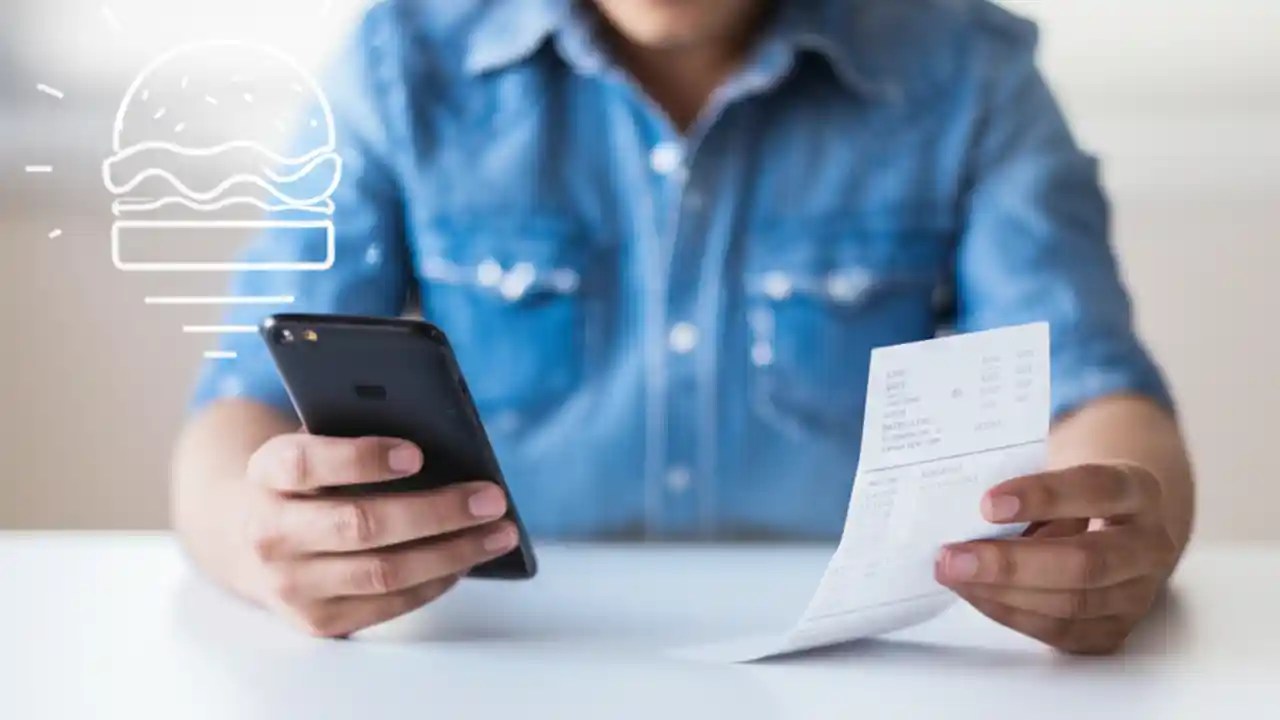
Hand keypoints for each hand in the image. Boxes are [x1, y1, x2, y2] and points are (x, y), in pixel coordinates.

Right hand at [239, 434, 518, 636]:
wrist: (250, 540)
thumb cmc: (308, 481)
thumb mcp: (316, 445)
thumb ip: (357, 436)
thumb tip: (446, 442)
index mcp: (267, 473)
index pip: (307, 464)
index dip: (362, 459)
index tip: (417, 453)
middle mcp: (270, 533)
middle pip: (360, 525)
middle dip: (436, 511)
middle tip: (491, 497)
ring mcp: (290, 584)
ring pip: (383, 572)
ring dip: (453, 552)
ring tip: (500, 532)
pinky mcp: (317, 620)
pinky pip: (389, 603)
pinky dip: (436, 580)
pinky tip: (468, 558)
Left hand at [934, 463, 1178, 653]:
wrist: (1118, 525)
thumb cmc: (1075, 495)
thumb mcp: (1061, 474)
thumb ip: (1026, 491)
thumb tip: (962, 513)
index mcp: (1137, 490)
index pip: (1096, 489)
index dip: (1043, 497)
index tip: (987, 503)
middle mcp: (1149, 545)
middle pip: (1086, 562)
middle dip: (1011, 564)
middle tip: (953, 557)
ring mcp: (1138, 593)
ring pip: (1072, 603)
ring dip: (1002, 592)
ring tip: (953, 574)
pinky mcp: (1116, 629)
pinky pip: (1061, 631)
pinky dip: (1010, 613)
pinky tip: (975, 594)